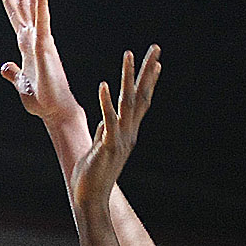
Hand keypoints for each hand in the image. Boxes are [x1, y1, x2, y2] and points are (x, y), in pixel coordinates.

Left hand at [0, 0, 80, 123]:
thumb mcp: (20, 85)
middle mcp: (35, 39)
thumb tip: (5, 66)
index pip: (17, 17)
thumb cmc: (42, 101)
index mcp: (27, 46)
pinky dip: (42, 5)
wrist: (56, 112)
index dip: (10, 0)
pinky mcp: (46, 48)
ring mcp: (41, 41)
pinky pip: (42, 22)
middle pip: (25, 3)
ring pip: (34, 5)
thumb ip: (13, 73)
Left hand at [69, 46, 160, 209]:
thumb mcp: (100, 148)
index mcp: (127, 133)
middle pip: (141, 97)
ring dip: (127, 78)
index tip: (156, 62)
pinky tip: (104, 85)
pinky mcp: (107, 146)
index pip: (141, 103)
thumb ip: (104, 134)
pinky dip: (106, 102)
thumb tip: (105, 123)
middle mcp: (128, 133)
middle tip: (155, 48)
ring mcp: (119, 139)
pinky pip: (108, 121)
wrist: (90, 197)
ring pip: (127, 104)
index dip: (148, 82)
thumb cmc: (92, 175)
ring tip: (128, 54)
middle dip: (147, 71)